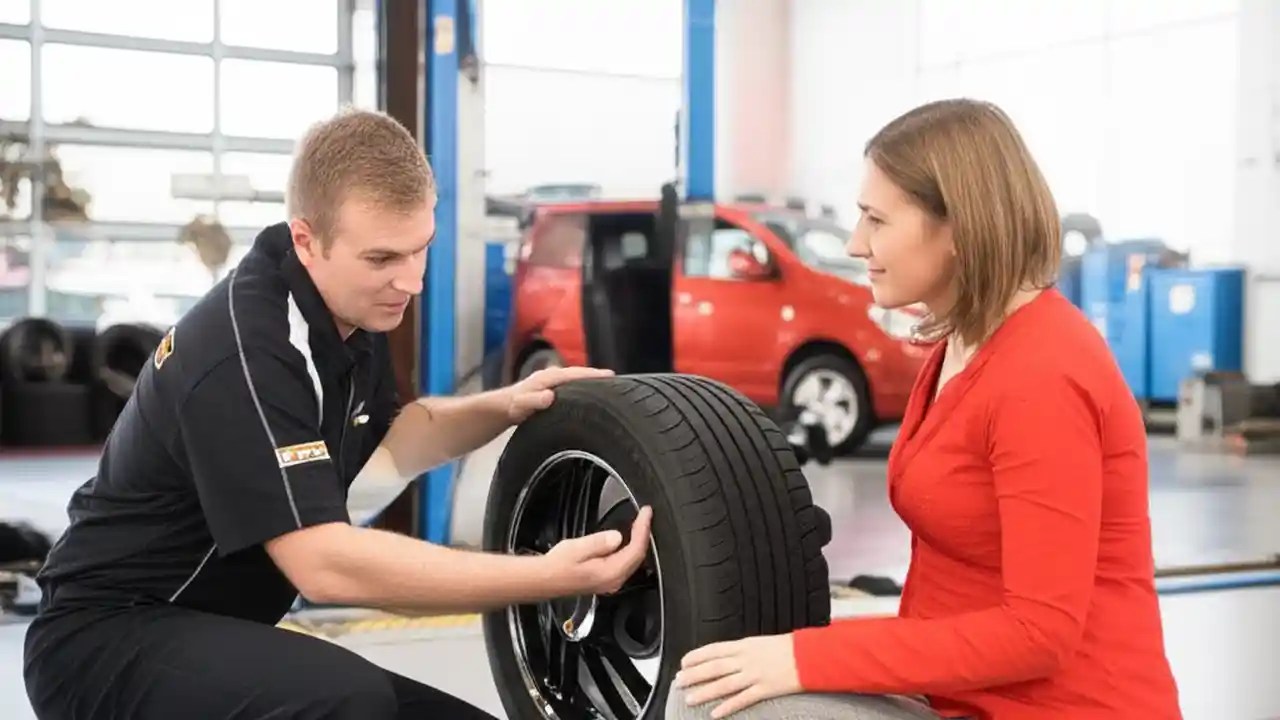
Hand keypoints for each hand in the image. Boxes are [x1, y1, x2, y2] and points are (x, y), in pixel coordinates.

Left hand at [506, 366, 613, 422]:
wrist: (503, 408)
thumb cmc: (513, 407)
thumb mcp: (522, 405)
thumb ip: (534, 400)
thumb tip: (550, 396)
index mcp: (551, 376)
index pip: (576, 373)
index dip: (594, 375)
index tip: (611, 375)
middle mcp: (555, 375)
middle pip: (581, 374)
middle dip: (598, 377)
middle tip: (620, 383)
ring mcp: (555, 381)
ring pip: (578, 380)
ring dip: (592, 382)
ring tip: (611, 388)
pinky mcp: (555, 389)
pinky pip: (574, 386)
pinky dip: (585, 388)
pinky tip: (592, 396)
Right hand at [544, 505, 652, 594]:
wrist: (543, 580)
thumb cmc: (557, 566)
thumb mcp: (577, 548)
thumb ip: (600, 542)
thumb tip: (617, 537)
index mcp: (610, 573)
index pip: (636, 549)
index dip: (643, 529)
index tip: (646, 514)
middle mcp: (614, 581)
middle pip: (638, 556)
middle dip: (643, 533)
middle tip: (645, 515)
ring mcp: (610, 582)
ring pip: (633, 560)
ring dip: (637, 541)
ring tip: (640, 524)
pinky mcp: (605, 580)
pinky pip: (625, 563)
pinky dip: (629, 549)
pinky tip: (627, 540)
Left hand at [674, 634, 801, 717]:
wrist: (809, 655)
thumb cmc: (787, 648)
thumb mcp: (760, 642)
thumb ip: (742, 650)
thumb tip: (724, 656)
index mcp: (744, 645)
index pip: (713, 650)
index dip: (696, 657)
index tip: (683, 663)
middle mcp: (746, 659)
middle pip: (714, 667)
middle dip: (694, 675)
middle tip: (679, 681)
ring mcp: (754, 675)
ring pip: (723, 684)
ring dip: (704, 692)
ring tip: (690, 698)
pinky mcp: (765, 689)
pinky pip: (742, 699)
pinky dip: (728, 706)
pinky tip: (715, 713)